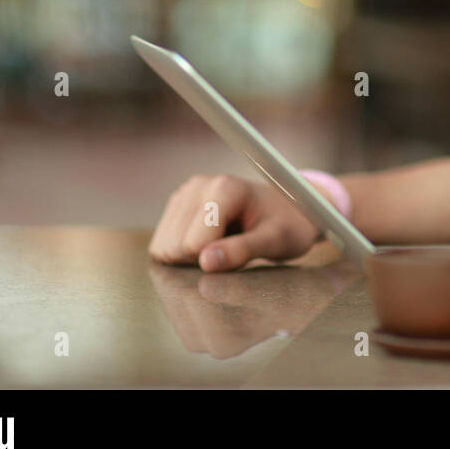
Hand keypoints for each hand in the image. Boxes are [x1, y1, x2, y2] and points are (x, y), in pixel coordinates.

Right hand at [148, 174, 323, 270]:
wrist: (288, 212)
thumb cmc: (287, 226)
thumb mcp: (275, 241)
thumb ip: (243, 251)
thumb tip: (207, 263)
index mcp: (224, 188)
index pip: (194, 244)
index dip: (216, 258)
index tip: (243, 246)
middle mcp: (197, 185)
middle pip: (174, 247)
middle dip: (200, 260)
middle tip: (233, 247)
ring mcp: (183, 195)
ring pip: (163, 248)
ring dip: (190, 258)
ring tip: (222, 244)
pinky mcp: (176, 207)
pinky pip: (161, 246)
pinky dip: (181, 255)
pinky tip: (208, 243)